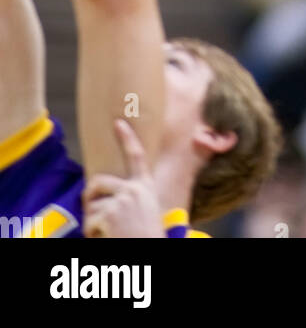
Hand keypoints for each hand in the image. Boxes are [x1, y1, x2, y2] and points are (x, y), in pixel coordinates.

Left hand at [83, 120, 165, 238]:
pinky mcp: (111, 212)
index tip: (118, 122)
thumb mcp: (145, 210)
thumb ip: (131, 197)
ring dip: (93, 223)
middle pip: (97, 181)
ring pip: (91, 207)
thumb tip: (101, 195)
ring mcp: (123, 199)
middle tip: (91, 208)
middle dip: (89, 196)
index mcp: (145, 186)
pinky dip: (92, 234)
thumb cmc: (146, 235)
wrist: (151, 249)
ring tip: (108, 233)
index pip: (136, 156)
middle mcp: (135, 189)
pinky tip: (107, 238)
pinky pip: (89, 222)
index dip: (127, 138)